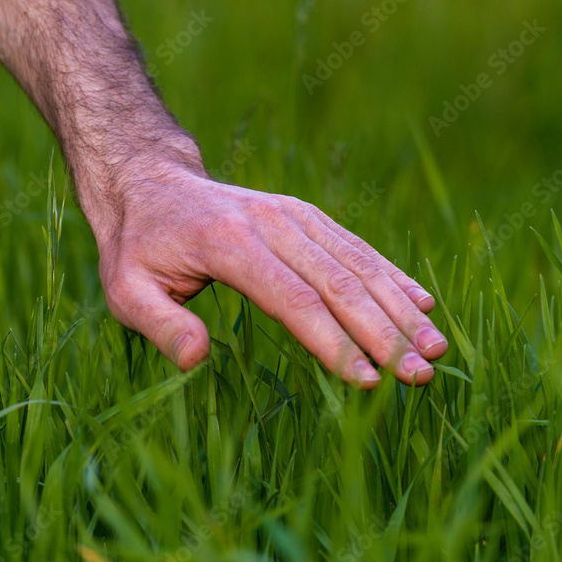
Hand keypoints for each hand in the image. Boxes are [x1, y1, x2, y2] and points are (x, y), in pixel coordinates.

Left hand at [92, 165, 447, 387]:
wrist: (153, 180)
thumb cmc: (139, 246)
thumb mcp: (124, 289)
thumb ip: (160, 325)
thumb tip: (196, 358)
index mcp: (231, 245)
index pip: (295, 300)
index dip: (335, 343)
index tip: (369, 381)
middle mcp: (275, 224)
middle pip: (341, 284)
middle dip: (386, 333)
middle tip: (422, 374)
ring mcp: (297, 215)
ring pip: (360, 264)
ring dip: (402, 308)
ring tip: (436, 348)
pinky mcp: (309, 215)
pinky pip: (358, 248)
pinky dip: (393, 277)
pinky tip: (422, 303)